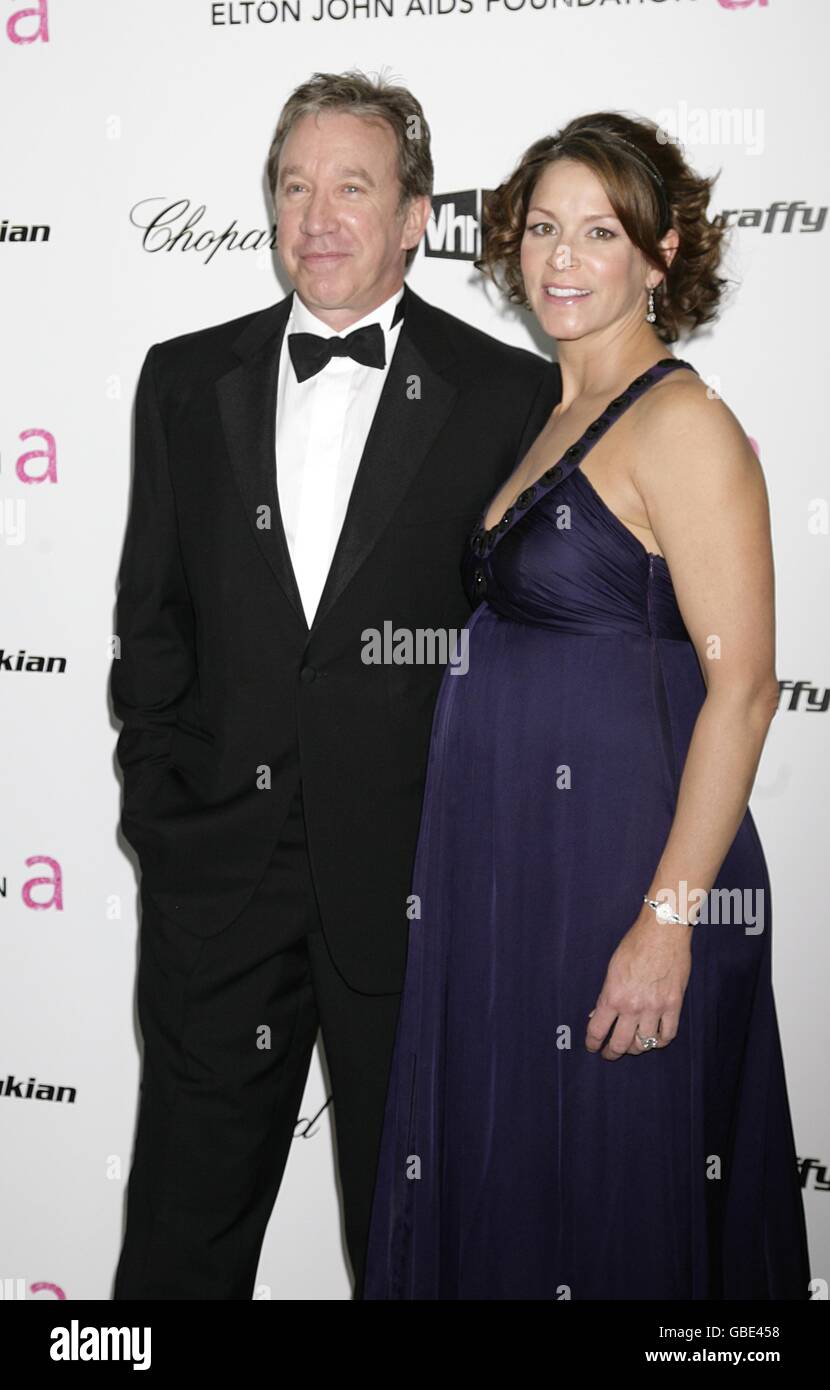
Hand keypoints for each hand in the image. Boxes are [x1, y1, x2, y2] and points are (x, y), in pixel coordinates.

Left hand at [585, 914, 691, 1059]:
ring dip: (636, 1049)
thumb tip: (598, 1015)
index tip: (592, 1047)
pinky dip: (660, 1042)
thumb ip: (606, 995)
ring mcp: (655, 1008)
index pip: (597, 1031)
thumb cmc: (634, 945)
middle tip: (609, 1054)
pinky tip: (654, 1040)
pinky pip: (668, 1035)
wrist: (663, 932)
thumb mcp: (612, 969)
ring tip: (632, 1047)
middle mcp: (633, 1006)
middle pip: (620, 1044)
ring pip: (644, 1044)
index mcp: (613, 996)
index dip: (593, 1043)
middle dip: (612, 1053)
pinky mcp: (674, 1005)